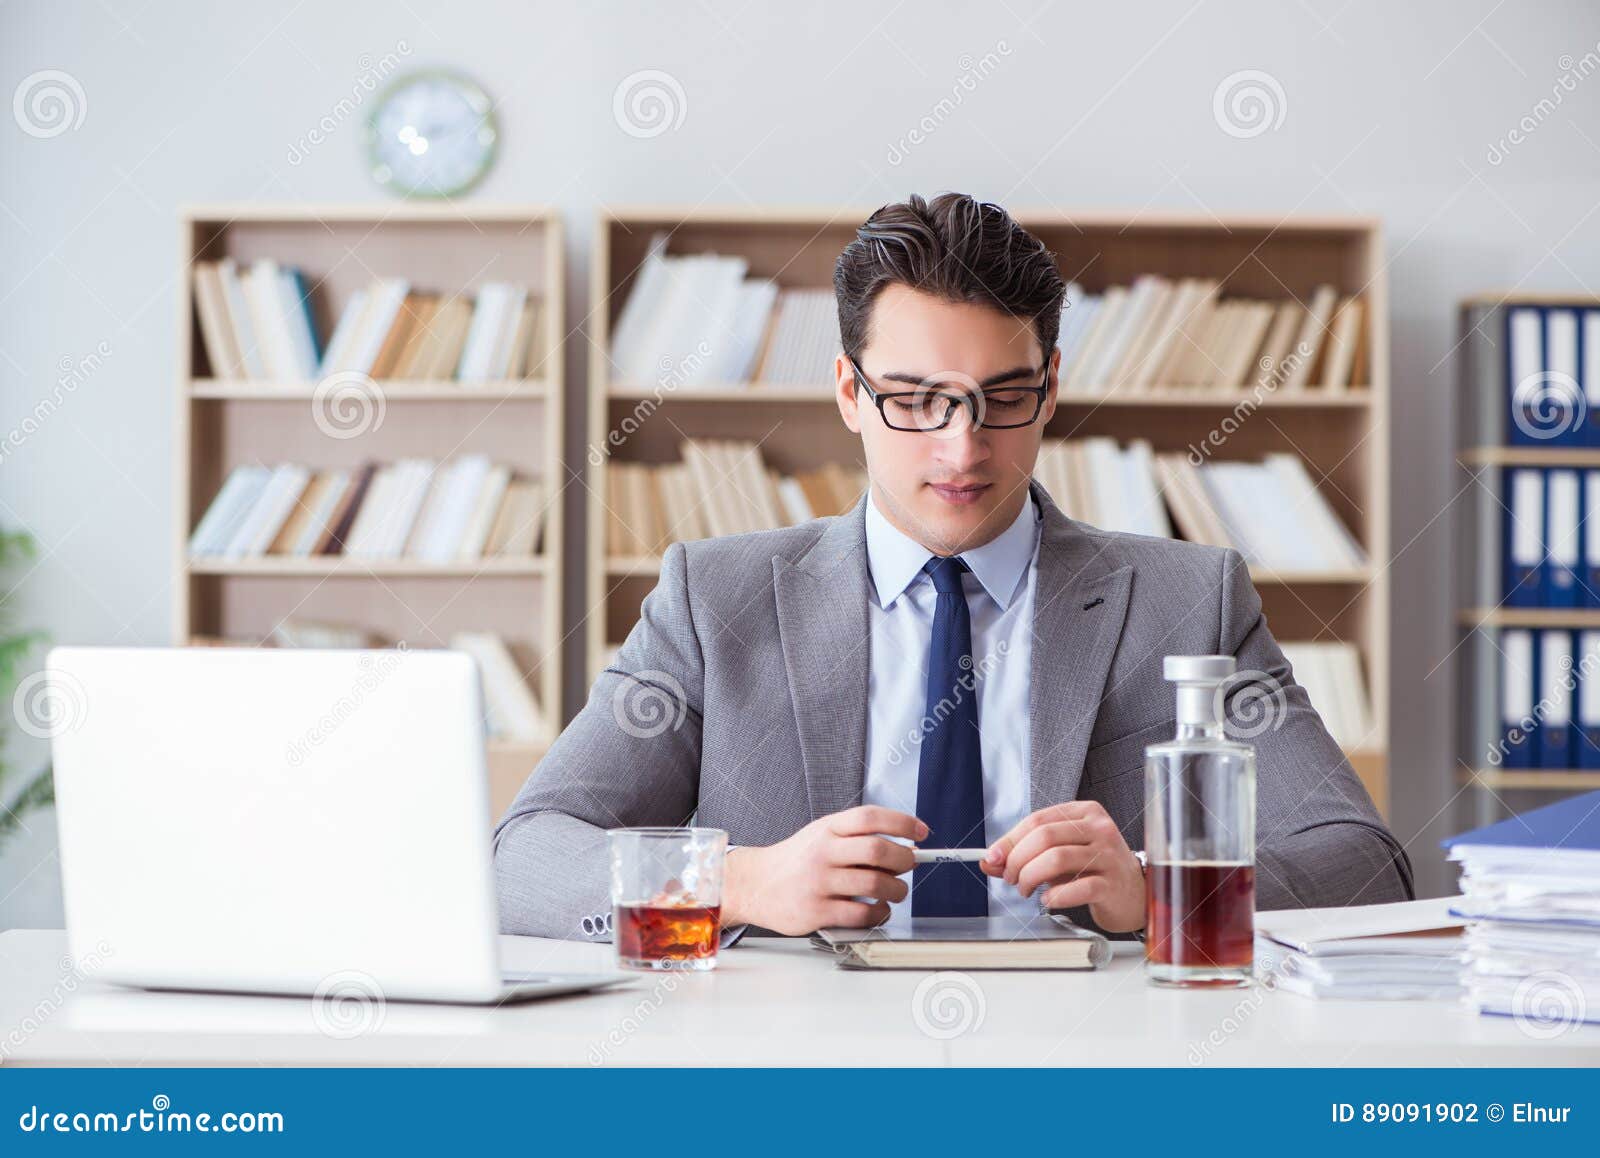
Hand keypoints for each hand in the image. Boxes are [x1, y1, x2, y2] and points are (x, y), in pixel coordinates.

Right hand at [721, 806, 925, 935]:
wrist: (755, 884)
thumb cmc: (797, 860)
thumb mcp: (821, 834)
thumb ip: (855, 836)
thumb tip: (903, 847)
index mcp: (827, 829)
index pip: (870, 817)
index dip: (901, 822)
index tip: (920, 832)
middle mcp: (823, 852)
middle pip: (878, 851)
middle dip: (905, 860)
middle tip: (909, 865)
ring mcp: (819, 882)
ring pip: (876, 885)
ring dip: (897, 890)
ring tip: (895, 891)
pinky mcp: (817, 911)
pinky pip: (862, 914)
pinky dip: (879, 913)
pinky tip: (878, 909)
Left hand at [980, 800, 1145, 932]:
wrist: (1133, 894)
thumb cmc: (1093, 870)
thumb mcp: (1058, 855)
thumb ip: (1024, 854)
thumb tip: (989, 861)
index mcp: (1084, 813)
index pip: (1038, 820)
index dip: (1010, 840)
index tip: (994, 858)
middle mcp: (1099, 829)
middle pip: (1045, 836)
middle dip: (1018, 860)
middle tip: (1011, 878)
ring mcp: (1109, 856)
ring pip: (1057, 859)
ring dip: (1031, 877)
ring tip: (1026, 889)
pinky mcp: (1113, 884)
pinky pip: (1078, 888)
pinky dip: (1055, 896)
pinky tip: (1048, 900)